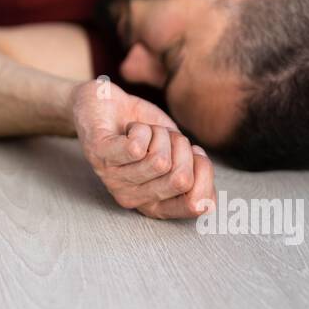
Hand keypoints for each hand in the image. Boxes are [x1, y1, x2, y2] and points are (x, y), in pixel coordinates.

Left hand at [70, 79, 216, 219]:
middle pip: (180, 179)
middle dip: (182, 148)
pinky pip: (135, 147)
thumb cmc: (144, 131)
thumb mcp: (176, 154)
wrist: (107, 102)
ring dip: (160, 134)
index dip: (204, 175)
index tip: (195, 153)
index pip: (192, 206)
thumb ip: (193, 177)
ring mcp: (112, 177)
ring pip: (160, 161)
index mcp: (151, 202)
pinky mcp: (98, 154)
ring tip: (146, 130)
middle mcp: (130, 197)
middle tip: (165, 136)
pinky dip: (142, 128)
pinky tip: (131, 127)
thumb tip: (209, 205)